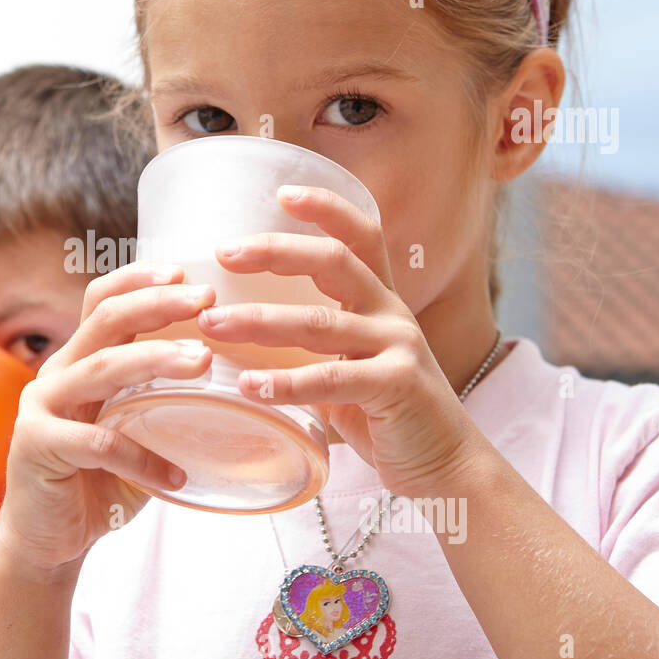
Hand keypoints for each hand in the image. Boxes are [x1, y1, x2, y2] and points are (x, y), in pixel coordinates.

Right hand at [0, 261, 214, 579]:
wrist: (46, 540)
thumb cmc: (99, 482)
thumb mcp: (133, 430)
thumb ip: (161, 402)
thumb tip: (236, 385)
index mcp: (78, 360)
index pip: (102, 301)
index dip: (139, 280)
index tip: (186, 273)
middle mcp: (56, 373)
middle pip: (104, 321)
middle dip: (157, 304)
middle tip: (206, 301)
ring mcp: (41, 408)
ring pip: (101, 369)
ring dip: (155, 361)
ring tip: (203, 363)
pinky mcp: (37, 446)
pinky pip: (97, 444)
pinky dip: (141, 457)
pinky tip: (175, 475)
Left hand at [194, 185, 489, 497]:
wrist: (445, 466)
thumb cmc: (385, 416)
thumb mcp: (349, 367)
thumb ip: (310, 346)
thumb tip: (237, 331)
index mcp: (381, 301)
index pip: (360, 236)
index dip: (326, 208)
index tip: (281, 193)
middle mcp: (392, 314)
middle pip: (335, 262)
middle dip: (275, 252)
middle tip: (223, 253)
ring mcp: (400, 347)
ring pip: (321, 322)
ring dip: (260, 321)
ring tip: (213, 325)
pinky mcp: (398, 386)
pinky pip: (331, 380)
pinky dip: (285, 383)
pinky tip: (248, 387)